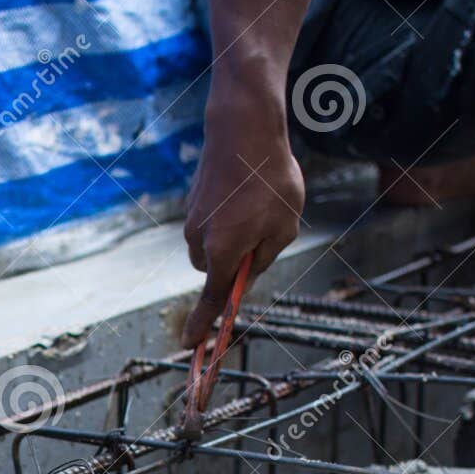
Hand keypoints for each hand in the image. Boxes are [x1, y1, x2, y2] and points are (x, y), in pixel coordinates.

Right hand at [182, 86, 303, 346]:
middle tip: (264, 235)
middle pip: (214, 271)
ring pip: (211, 246)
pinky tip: (247, 189)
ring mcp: (192, 220)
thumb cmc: (270, 178)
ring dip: (231, 237)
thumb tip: (246, 271)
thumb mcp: (284, 226)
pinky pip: (210, 223)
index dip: (202, 325)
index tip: (190, 345)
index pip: (211, 300)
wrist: (243, 128)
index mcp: (223, 253)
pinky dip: (227, 216)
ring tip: (259, 203)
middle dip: (233, 264)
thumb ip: (265, 257)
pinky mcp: (193, 203)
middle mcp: (199, 241)